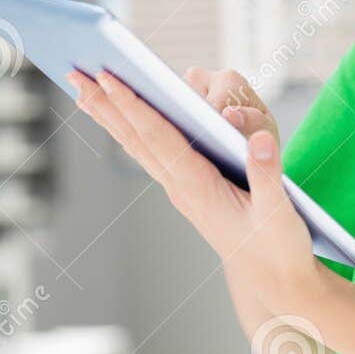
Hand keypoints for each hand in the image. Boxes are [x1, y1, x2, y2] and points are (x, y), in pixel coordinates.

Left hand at [66, 67, 318, 313]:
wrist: (273, 282)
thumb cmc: (278, 249)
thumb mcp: (280, 214)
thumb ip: (268, 174)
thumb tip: (257, 138)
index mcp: (200, 188)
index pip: (159, 138)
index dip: (133, 105)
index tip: (107, 78)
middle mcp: (182, 188)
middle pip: (135, 139)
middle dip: (105, 104)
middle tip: (74, 72)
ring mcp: (181, 191)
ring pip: (137, 147)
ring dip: (110, 117)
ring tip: (83, 90)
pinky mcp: (187, 191)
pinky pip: (150, 155)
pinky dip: (130, 133)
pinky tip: (120, 121)